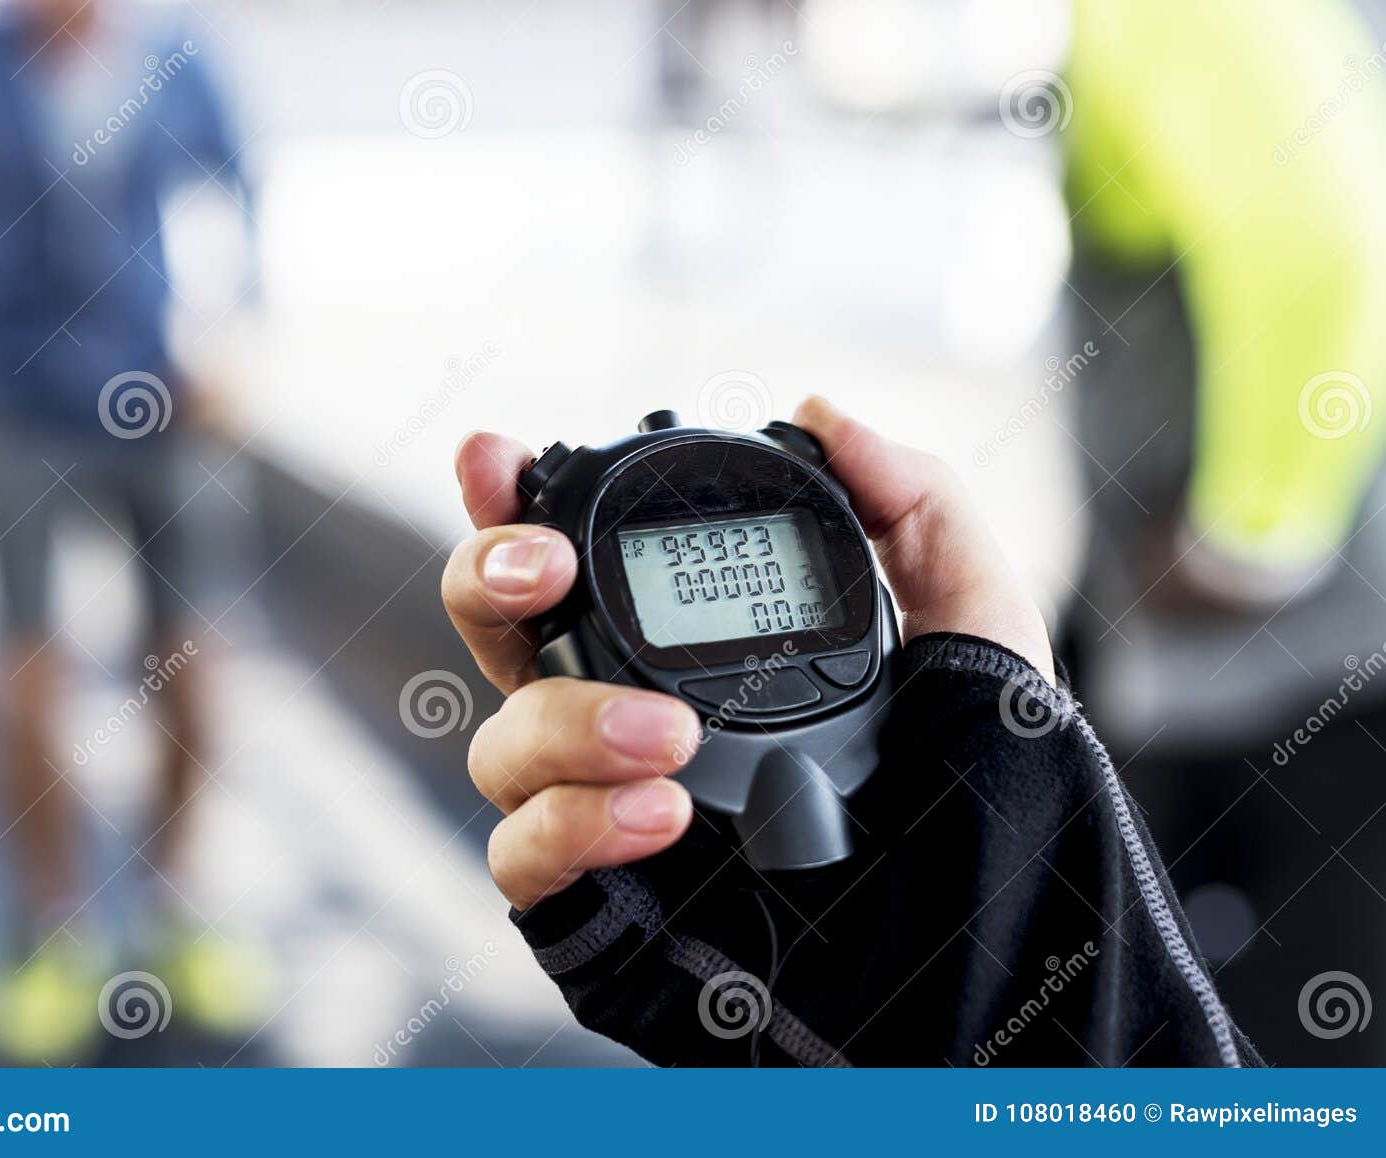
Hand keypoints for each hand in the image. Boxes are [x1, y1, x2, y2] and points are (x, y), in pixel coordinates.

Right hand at [443, 397, 1052, 909]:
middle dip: (490, 578)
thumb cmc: (990, 809)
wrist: (993, 971)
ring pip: (502, 747)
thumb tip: (821, 415)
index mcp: (698, 652)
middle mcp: (633, 723)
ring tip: (670, 736)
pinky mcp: (598, 913)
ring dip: (562, 719)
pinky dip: (573, 823)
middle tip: (543, 566)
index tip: (500, 455)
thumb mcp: (979, 636)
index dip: (518, 503)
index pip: (582, 565)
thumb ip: (915, 509)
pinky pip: (523, 858)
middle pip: (502, 635)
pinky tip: (662, 812)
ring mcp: (607, 818)